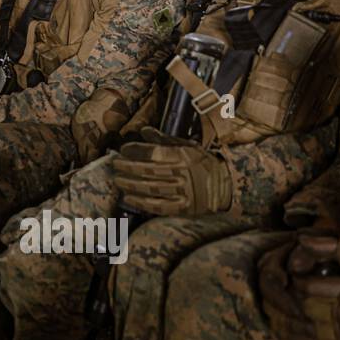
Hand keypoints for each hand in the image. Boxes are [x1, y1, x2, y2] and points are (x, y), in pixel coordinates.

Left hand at [112, 128, 231, 216]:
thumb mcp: (186, 146)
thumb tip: (143, 130)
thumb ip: (163, 140)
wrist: (223, 186)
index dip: (135, 150)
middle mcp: (183, 174)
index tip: (123, 149)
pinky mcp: (182, 208)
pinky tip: (128, 197)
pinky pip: (157, 206)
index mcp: (183, 156)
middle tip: (115, 164)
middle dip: (127, 167)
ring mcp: (183, 192)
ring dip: (130, 184)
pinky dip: (140, 202)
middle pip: (148, 170)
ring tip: (118, 180)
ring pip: (150, 188)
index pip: (153, 152)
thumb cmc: (200, 162)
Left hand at [260, 235, 339, 339]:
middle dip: (288, 301)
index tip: (290, 277)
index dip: (294, 282)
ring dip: (290, 323)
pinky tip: (293, 331)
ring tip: (276, 312)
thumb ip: (327, 249)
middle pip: (308, 310)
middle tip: (276, 295)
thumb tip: (298, 245)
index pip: (309, 289)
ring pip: (312, 332)